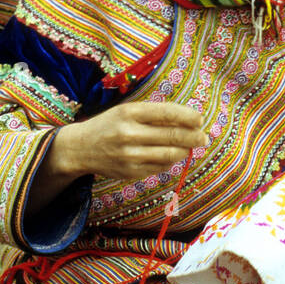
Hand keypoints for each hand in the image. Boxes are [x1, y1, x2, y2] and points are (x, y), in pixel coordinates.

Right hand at [54, 102, 208, 182]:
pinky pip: (160, 168)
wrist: (80, 148)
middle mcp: (129, 133)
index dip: (188, 116)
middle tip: (204, 137)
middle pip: (173, 135)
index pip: (167, 113)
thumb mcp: (127, 111)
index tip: (200, 119)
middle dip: (194, 137)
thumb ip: (154, 115)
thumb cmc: (110, 125)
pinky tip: (171, 156)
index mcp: (130, 112)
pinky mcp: (130, 172)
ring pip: (170, 154)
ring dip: (185, 151)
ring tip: (190, 147)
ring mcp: (130, 155)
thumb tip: (188, 121)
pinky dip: (170, 162)